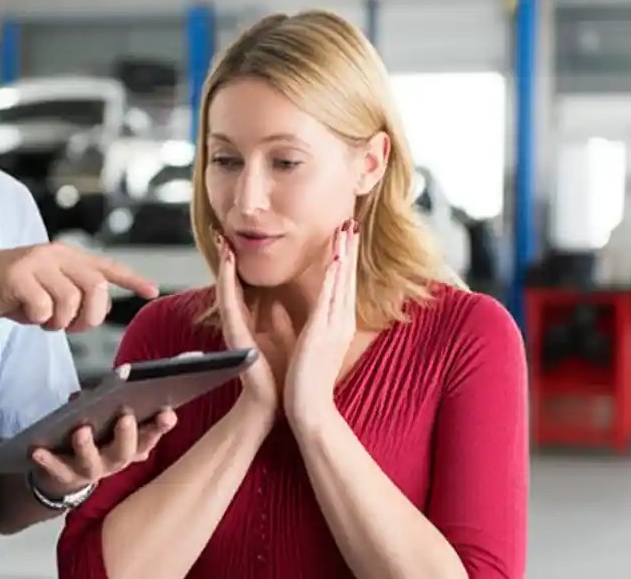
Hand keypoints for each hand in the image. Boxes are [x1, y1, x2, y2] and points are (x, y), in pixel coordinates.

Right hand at [0, 242, 158, 332]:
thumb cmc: (7, 292)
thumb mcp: (44, 289)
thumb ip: (71, 294)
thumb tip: (95, 310)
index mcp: (65, 256)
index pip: (106, 266)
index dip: (131, 279)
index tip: (150, 291)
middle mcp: (54, 254)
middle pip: (96, 287)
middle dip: (90, 316)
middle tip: (72, 327)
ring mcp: (36, 262)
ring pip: (71, 300)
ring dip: (60, 322)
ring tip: (43, 320)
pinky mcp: (18, 275)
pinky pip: (44, 307)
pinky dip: (38, 320)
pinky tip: (25, 314)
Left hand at [28, 405, 177, 496]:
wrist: (67, 472)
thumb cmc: (96, 436)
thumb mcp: (106, 415)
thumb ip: (114, 397)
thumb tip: (122, 376)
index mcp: (130, 444)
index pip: (150, 435)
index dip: (161, 425)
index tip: (168, 412)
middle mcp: (115, 460)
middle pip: (125, 451)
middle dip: (127, 435)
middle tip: (126, 417)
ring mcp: (91, 471)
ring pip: (92, 462)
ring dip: (87, 447)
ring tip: (81, 430)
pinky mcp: (65, 477)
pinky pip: (56, 470)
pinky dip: (47, 460)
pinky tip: (37, 449)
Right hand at [213, 232, 278, 412]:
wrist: (270, 403)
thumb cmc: (277, 373)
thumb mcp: (281, 337)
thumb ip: (276, 318)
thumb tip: (277, 301)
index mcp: (250, 321)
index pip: (242, 286)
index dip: (238, 264)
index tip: (236, 241)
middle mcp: (238, 322)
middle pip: (230, 283)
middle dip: (225, 258)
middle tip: (221, 232)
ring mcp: (234, 328)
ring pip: (226, 289)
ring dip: (223, 265)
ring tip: (222, 241)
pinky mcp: (236, 335)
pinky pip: (229, 304)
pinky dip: (227, 282)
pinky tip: (227, 265)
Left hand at [284, 220, 358, 430]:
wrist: (310, 408)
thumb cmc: (303, 380)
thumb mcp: (299, 344)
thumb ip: (292, 323)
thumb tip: (279, 305)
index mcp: (335, 323)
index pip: (340, 284)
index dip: (343, 259)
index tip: (344, 236)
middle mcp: (340, 321)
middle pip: (347, 277)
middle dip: (349, 248)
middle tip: (352, 221)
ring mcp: (334, 325)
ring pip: (341, 281)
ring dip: (344, 254)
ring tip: (347, 228)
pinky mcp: (323, 332)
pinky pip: (330, 298)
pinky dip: (333, 277)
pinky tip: (336, 258)